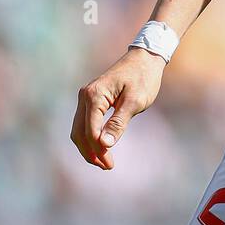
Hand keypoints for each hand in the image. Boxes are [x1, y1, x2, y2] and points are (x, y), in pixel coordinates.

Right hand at [70, 47, 164, 169]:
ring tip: (104, 162)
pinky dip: (90, 137)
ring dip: (88, 147)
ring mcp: (86, 97)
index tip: (109, 164)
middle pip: (79, 132)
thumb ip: (119, 122)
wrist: (145, 58)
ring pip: (79, 129)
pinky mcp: (91, 99)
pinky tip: (101, 147)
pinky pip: (85, 122)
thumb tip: (104, 144)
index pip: (90, 130)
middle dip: (90, 152)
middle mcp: (85, 96)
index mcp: (94, 96)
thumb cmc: (143, 78)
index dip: (98, 149)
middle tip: (107, 167)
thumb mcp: (135, 101)